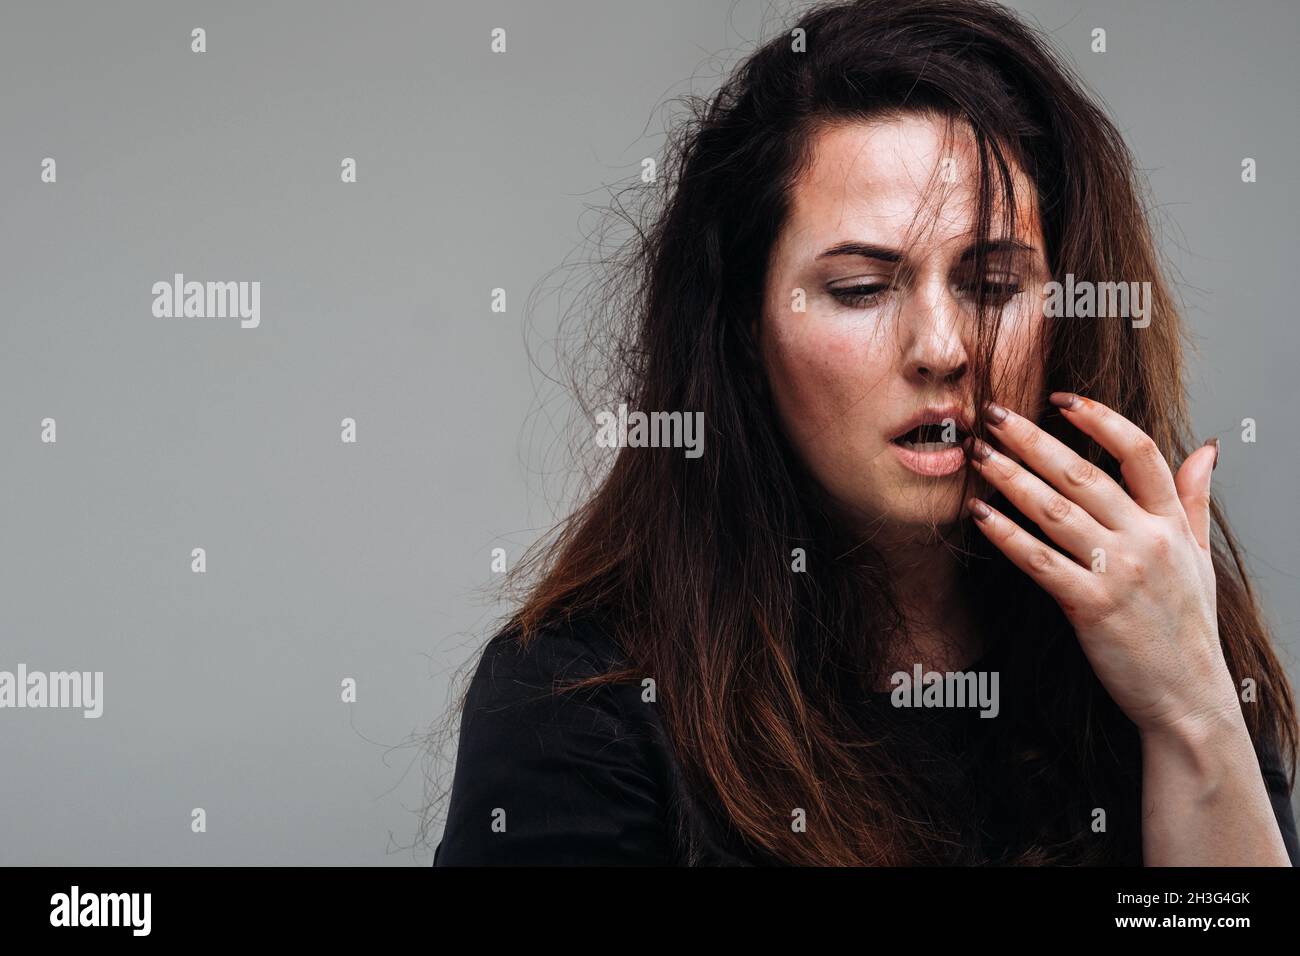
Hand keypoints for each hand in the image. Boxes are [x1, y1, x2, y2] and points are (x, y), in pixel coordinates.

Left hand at [964, 392, 1239, 737]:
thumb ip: (1194, 501)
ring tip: (977, 454)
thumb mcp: (1200, 558)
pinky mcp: (1091, 606)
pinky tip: (980, 514)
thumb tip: (1207, 451)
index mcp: (1171, 523)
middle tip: (992, 413)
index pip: (1139, 452)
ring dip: (1009, 478)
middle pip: (1083, 472)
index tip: (1061, 398)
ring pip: (1054, 510)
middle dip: (1031, 438)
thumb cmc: (1187, 627)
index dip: (1099, 418)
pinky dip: (1007, 535)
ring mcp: (1119, 572)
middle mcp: (1147, 540)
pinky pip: (1040, 561)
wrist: (1187, 696)